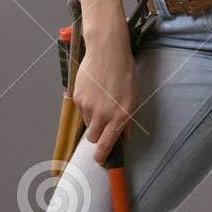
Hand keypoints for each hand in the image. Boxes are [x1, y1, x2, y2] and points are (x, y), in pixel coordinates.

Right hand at [73, 30, 136, 165]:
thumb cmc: (124, 72)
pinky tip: (93, 91)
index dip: (102, 155)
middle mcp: (103, 114)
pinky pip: (80, 110)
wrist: (107, 51)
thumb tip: (124, 136)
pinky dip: (86, 106)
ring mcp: (88, 106)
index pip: (108, 143)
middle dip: (97, 135)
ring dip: (92, 118)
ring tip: (100, 100)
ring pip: (87, 123)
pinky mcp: (77, 98)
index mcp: (120, 116)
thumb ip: (127, 119)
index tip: (100, 160)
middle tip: (102, 124)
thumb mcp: (133, 97)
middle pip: (93, 137)